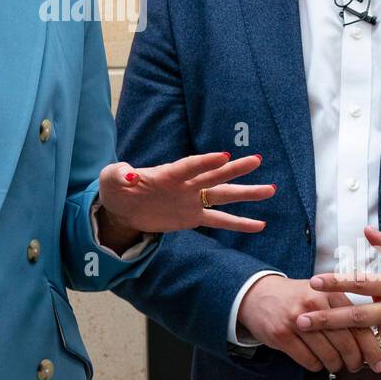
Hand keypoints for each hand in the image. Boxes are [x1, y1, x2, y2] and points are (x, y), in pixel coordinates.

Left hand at [96, 152, 271, 237]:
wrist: (121, 209)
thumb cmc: (116, 187)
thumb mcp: (110, 179)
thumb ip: (118, 174)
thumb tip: (128, 175)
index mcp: (167, 173)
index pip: (188, 166)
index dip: (204, 161)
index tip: (223, 155)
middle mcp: (184, 184)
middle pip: (213, 175)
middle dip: (234, 169)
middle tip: (256, 160)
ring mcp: (191, 200)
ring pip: (223, 195)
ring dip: (245, 193)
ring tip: (270, 190)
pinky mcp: (192, 217)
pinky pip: (219, 219)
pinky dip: (238, 222)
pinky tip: (259, 224)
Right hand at [237, 274, 380, 373]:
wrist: (258, 293)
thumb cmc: (296, 297)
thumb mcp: (322, 293)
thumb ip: (344, 310)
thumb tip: (370, 339)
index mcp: (330, 293)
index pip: (359, 326)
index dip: (372, 349)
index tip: (378, 363)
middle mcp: (314, 305)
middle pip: (346, 344)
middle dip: (355, 361)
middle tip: (355, 366)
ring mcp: (296, 321)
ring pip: (328, 356)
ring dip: (335, 365)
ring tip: (335, 363)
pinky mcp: (281, 335)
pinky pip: (309, 361)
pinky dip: (316, 366)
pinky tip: (316, 360)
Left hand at [297, 226, 380, 361]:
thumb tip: (367, 230)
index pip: (360, 282)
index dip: (335, 282)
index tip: (314, 282)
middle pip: (355, 315)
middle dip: (325, 319)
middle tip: (301, 320)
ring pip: (365, 338)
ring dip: (340, 341)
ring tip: (313, 341)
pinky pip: (380, 354)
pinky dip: (362, 354)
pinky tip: (343, 354)